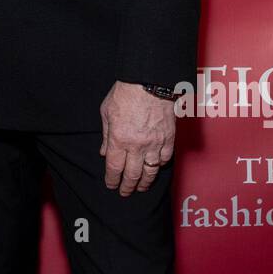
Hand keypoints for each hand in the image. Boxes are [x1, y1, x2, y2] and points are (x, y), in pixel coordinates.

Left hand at [99, 81, 176, 196]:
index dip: (112, 180)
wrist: (149, 80)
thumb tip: (104, 153)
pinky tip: (155, 168)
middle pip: (132, 175)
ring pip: (151, 171)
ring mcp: (155, 143)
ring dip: (145, 182)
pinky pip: (165, 159)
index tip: (111, 185)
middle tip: (125, 192)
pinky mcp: (169, 138)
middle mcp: (137, 145)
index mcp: (119, 139)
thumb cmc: (125, 93)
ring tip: (140, 187)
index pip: (114, 168)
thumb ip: (106, 136)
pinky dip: (160, 166)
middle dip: (127, 187)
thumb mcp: (106, 112)